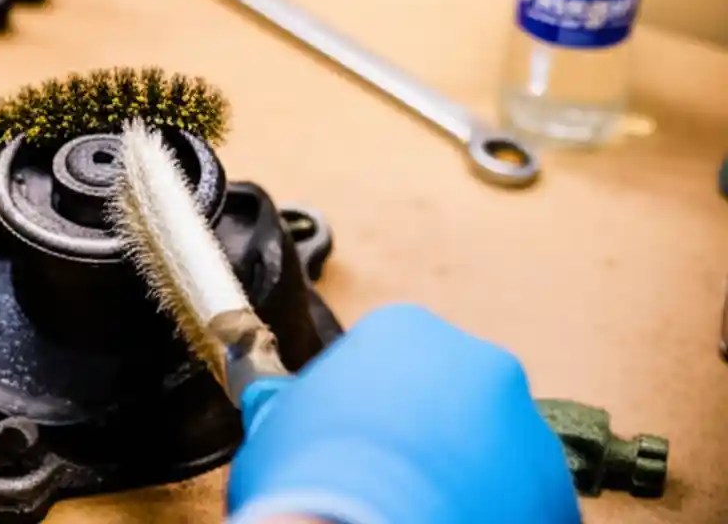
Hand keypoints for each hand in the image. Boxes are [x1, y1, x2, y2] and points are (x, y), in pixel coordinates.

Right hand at [228, 304, 579, 523]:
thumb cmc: (308, 474)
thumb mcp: (278, 419)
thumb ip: (297, 403)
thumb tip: (281, 405)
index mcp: (406, 329)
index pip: (395, 354)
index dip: (374, 400)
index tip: (357, 434)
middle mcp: (478, 362)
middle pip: (455, 394)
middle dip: (430, 431)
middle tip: (388, 474)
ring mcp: (526, 427)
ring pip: (495, 450)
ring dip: (466, 475)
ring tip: (417, 511)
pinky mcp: (556, 492)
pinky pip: (524, 502)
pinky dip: (495, 515)